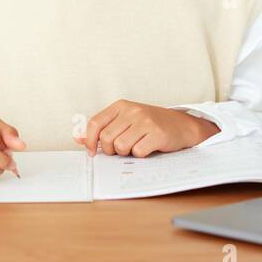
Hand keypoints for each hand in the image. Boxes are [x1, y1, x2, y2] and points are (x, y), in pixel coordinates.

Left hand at [74, 100, 217, 156]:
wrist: (182, 125)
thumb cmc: (151, 124)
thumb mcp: (126, 121)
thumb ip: (103, 128)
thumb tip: (79, 138)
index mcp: (121, 106)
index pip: (95, 123)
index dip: (90, 141)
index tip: (92, 152)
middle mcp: (132, 111)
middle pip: (106, 139)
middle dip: (111, 150)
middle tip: (121, 149)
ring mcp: (145, 121)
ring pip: (121, 147)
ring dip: (126, 153)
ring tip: (136, 147)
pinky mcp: (157, 133)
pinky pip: (138, 152)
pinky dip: (141, 155)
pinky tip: (148, 148)